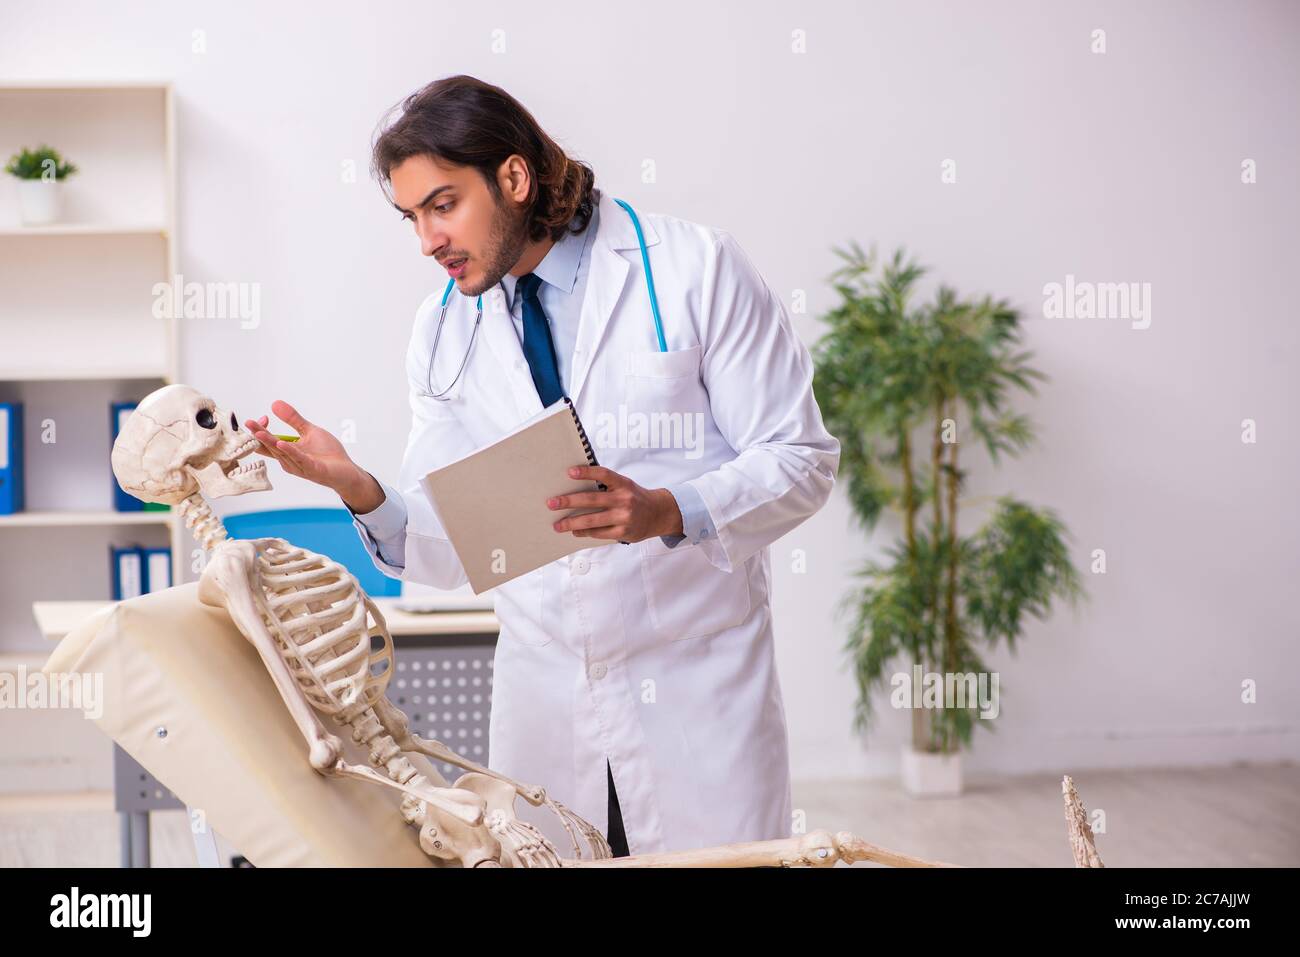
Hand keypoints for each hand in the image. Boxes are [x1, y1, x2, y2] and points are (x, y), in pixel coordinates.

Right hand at [243, 400, 363, 496]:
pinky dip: (291, 452)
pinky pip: (300, 459)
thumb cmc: (327, 454)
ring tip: (260, 432)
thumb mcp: (309, 431)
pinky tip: (282, 444)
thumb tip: (275, 403)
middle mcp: (289, 460)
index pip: (268, 442)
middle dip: (259, 434)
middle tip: (248, 422)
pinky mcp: (312, 469)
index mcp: (287, 451)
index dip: (261, 431)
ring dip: (271, 442)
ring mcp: (300, 466)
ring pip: (282, 453)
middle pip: (271, 446)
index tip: (262, 418)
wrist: (346, 470)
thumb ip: (293, 419)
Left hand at [546, 465, 683, 542]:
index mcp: (623, 484)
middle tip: (552, 503)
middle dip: (569, 501)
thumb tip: (577, 486)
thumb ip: (606, 485)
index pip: (604, 474)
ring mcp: (624, 517)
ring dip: (572, 523)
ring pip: (592, 520)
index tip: (570, 472)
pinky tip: (575, 531)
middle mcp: (624, 499)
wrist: (659, 514)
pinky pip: (599, 533)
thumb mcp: (625, 485)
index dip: (587, 472)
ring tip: (558, 524)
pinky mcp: (623, 532)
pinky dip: (585, 532)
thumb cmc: (635, 497)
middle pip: (591, 500)